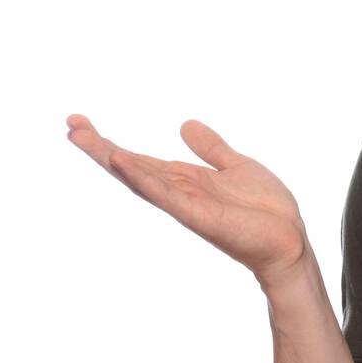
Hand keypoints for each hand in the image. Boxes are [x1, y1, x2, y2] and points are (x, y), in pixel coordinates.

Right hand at [66, 114, 310, 289]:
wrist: (290, 240)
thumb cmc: (266, 211)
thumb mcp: (236, 166)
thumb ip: (211, 149)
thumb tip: (185, 125)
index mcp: (185, 180)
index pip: (139, 159)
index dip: (110, 142)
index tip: (80, 122)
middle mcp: (179, 193)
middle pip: (131, 168)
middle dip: (100, 148)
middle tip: (71, 126)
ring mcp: (186, 205)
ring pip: (141, 180)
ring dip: (113, 160)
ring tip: (84, 139)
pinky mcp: (199, 216)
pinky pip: (166, 196)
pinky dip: (143, 179)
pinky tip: (121, 161)